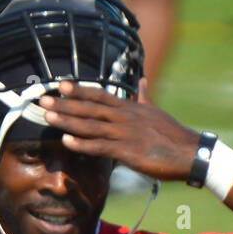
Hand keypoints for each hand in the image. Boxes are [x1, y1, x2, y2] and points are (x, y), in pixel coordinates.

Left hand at [38, 79, 200, 182]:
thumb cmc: (173, 135)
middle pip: (89, 108)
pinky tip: (67, 142)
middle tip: (42, 100)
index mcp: (130, 107)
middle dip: (64, 104)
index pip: (99, 95)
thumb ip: (144, 96)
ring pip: (91, 126)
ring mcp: (125, 134)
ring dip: (68, 121)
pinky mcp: (128, 152)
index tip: (60, 85)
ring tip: (48, 117)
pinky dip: (83, 144)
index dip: (79, 90)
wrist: (190, 152)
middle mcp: (124, 117)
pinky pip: (101, 147)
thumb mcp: (156, 111)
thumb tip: (142, 80)